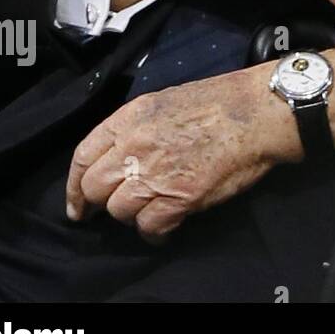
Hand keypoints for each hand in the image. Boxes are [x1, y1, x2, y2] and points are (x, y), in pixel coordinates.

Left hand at [65, 62, 295, 240]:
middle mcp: (135, 145)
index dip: (75, 184)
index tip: (78, 202)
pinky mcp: (179, 197)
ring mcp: (156, 173)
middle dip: (101, 202)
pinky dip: (156, 233)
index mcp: (131, 117)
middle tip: (115, 209)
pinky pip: (151, 227)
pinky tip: (167, 227)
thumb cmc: (223, 100)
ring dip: (134, 214)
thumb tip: (122, 155)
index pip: (83, 155)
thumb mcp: (168, 100)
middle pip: (95, 187)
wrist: (259, 111)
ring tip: (153, 210)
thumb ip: (139, 127)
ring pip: (120, 210)